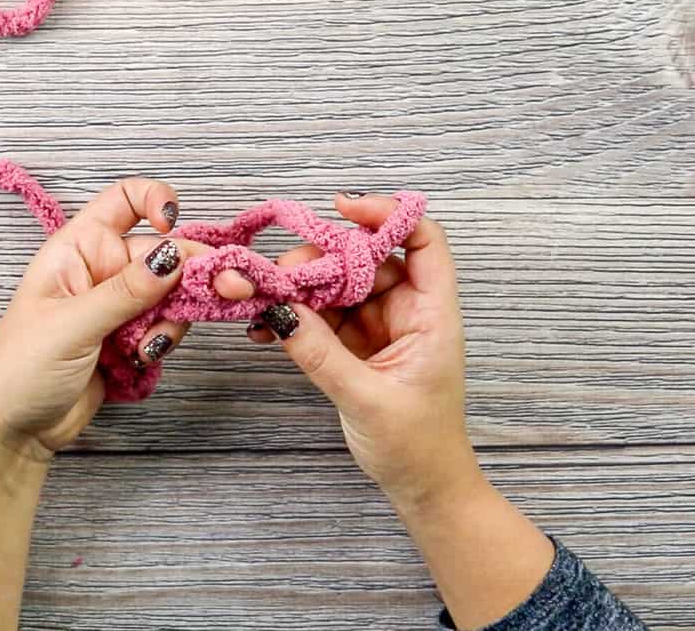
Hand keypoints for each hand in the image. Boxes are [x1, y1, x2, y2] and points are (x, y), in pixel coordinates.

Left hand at [0, 177, 252, 461]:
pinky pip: (164, 329)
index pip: (124, 201)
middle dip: (194, 273)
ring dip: (172, 319)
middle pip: (164, 254)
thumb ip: (126, 292)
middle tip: (230, 290)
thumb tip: (175, 256)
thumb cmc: (18, 369)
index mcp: (77, 248)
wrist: (10, 432)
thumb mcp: (71, 325)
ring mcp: (117, 307)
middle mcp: (101, 270)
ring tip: (146, 347)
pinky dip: (162, 343)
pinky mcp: (129, 341)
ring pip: (171, 295)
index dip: (155, 201)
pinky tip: (139, 362)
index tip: (174, 224)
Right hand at [252, 192, 476, 508]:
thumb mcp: (366, 399)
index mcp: (431, 315)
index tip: (341, 208)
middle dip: (322, 258)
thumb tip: (279, 312)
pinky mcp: (353, 344)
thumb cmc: (416, 446)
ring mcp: (378, 326)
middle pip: (366, 258)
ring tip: (264, 302)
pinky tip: (266, 328)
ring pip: (338, 285)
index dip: (387, 214)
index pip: (422, 241)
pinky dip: (295, 317)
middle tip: (280, 275)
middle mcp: (407, 311)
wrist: (421, 487)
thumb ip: (321, 354)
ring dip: (300, 288)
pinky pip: (321, 316)